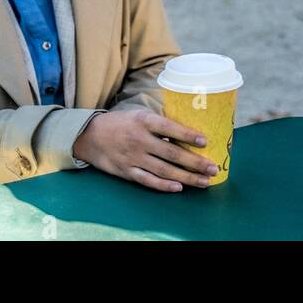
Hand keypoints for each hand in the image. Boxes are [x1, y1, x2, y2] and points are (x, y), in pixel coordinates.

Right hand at [72, 110, 219, 191]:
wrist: (89, 136)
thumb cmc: (121, 123)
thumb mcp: (139, 115)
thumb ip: (159, 123)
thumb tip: (188, 131)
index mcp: (143, 121)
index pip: (169, 128)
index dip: (187, 135)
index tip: (205, 141)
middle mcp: (139, 139)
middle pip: (171, 153)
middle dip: (195, 162)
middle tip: (213, 168)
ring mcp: (133, 157)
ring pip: (164, 170)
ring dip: (186, 177)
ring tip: (204, 181)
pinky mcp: (127, 172)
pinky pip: (148, 181)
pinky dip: (164, 186)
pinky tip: (179, 187)